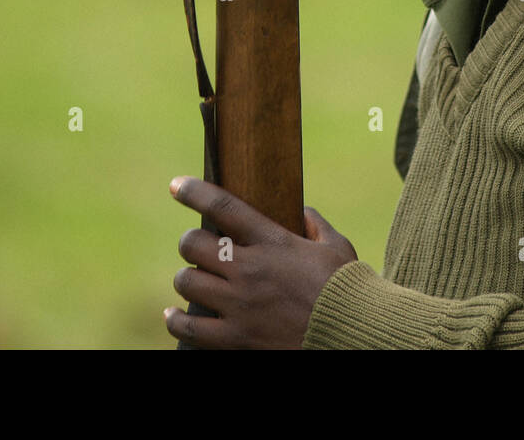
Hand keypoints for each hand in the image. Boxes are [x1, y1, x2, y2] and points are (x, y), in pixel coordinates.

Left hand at [165, 176, 358, 348]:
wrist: (351, 336)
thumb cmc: (346, 289)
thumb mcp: (337, 247)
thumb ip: (315, 225)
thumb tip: (303, 212)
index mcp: (273, 241)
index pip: (223, 207)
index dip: (194, 192)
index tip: (176, 184)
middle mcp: (250, 269)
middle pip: (193, 244)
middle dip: (191, 242)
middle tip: (198, 247)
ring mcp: (239, 305)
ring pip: (187, 282)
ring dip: (188, 278)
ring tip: (196, 280)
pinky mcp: (236, 338)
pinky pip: (189, 327)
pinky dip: (176, 319)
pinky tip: (173, 313)